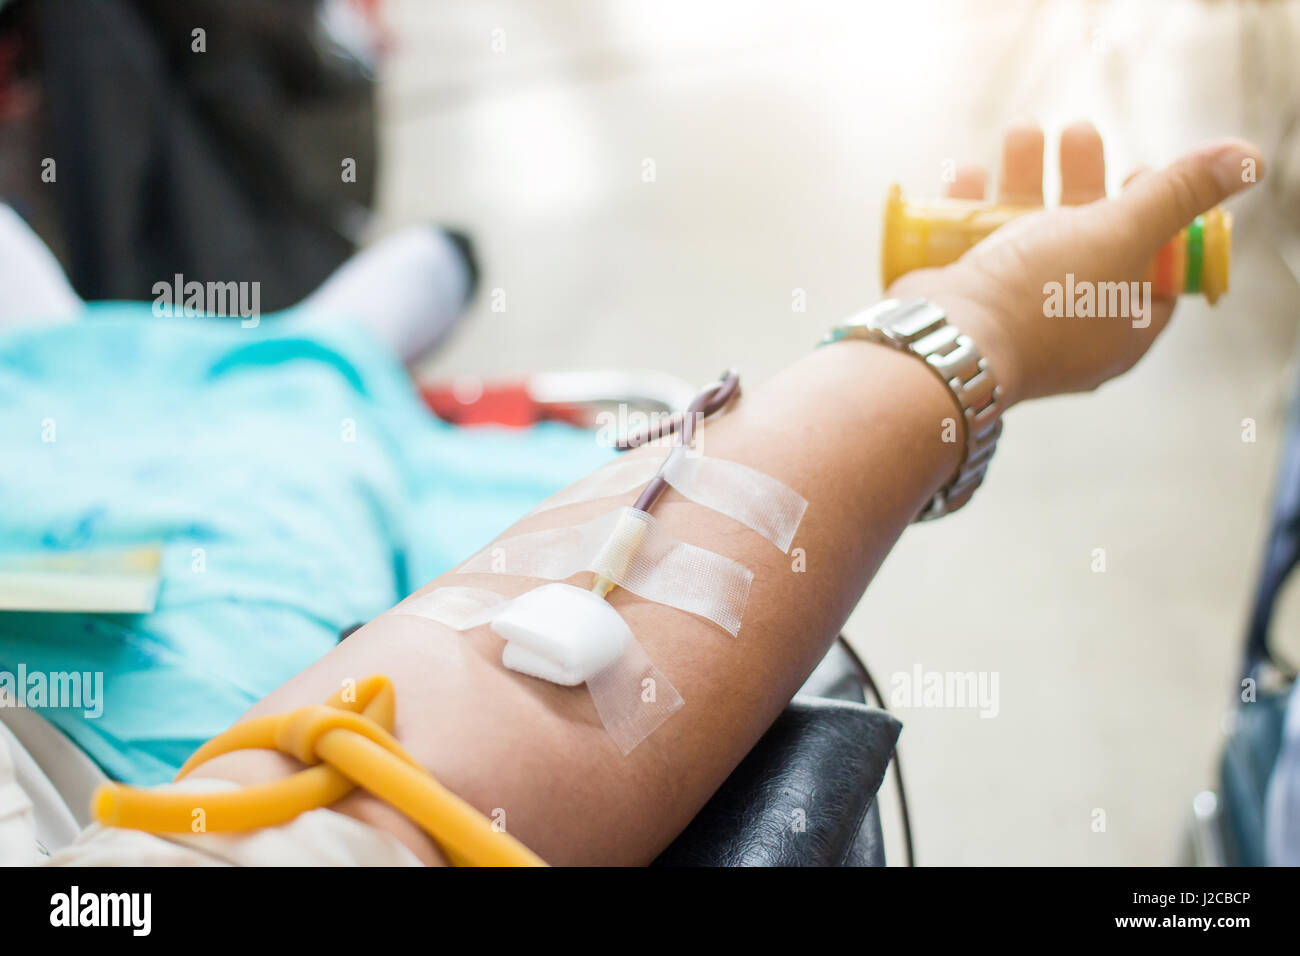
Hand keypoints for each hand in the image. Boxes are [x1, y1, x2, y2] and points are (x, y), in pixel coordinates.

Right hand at [886, 122, 1263, 406]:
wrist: (946, 339)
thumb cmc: (1041, 297)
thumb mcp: (1121, 235)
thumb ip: (1177, 194)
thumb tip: (1245, 159)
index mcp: (1116, 330)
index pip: (1153, 274)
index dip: (1153, 221)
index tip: (1137, 177)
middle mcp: (1065, 328)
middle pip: (1084, 245)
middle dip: (1080, 181)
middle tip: (1077, 135)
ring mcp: (1009, 319)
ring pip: (1024, 239)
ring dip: (1022, 179)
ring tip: (1022, 131)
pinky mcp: (965, 307)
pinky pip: (972, 251)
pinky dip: (969, 208)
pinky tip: (968, 172)